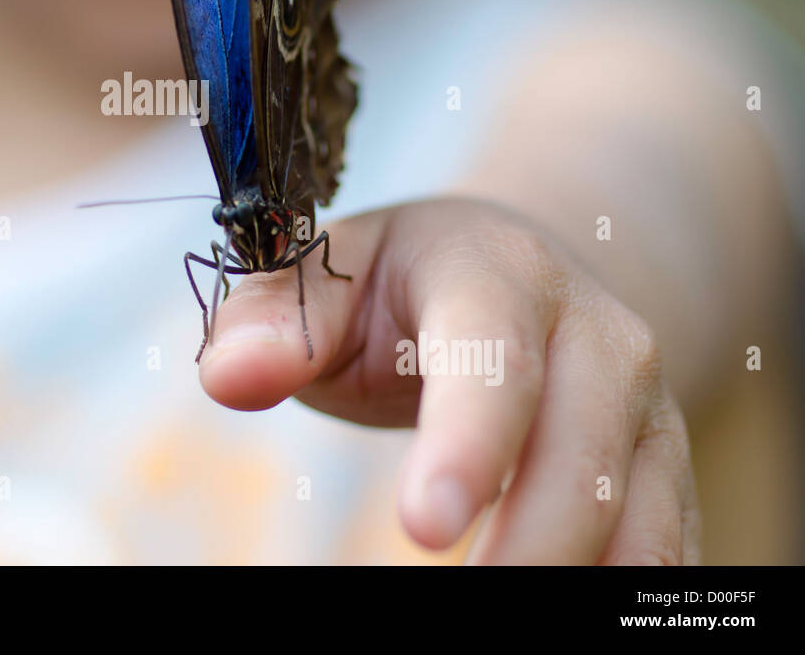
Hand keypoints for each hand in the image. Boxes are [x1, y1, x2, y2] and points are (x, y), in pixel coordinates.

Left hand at [199, 198, 700, 563]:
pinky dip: (616, 594)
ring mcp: (644, 405)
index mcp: (500, 272)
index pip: (495, 356)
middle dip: (526, 546)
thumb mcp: (334, 275)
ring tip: (490, 620)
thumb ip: (279, 318)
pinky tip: (558, 611)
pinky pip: (662, 548)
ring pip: (640, 515)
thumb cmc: (401, 288)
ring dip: (574, 579)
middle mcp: (596, 335)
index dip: (467, 442)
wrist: (518, 272)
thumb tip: (228, 374)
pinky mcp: (664, 467)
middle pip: (581, 455)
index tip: (422, 525)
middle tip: (452, 611)